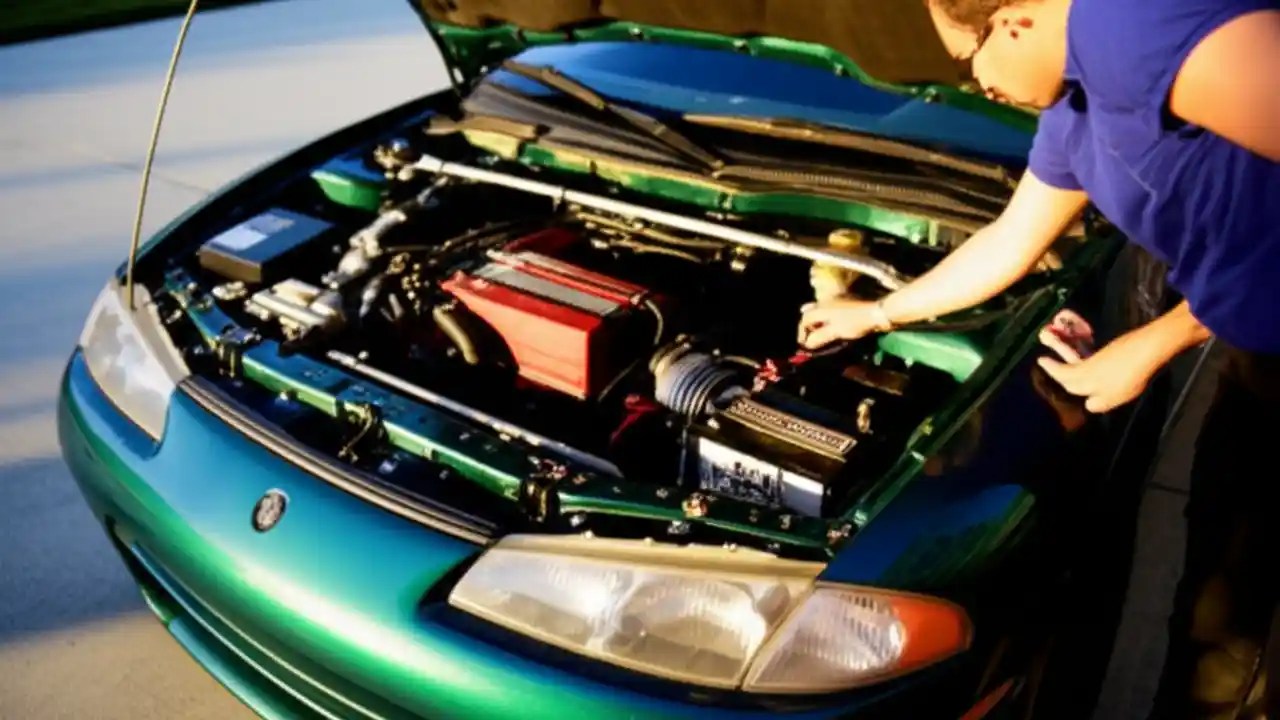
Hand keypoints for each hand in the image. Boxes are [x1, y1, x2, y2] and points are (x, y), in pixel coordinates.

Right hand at [797, 297, 883, 348]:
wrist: (876, 313)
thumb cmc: (854, 322)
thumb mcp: (835, 332)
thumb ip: (819, 338)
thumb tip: (807, 344)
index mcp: (821, 308)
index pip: (805, 319)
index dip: (802, 333)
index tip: (805, 345)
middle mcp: (826, 302)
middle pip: (810, 313)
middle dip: (808, 326)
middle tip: (810, 339)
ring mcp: (836, 301)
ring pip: (820, 311)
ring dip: (817, 323)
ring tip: (819, 334)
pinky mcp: (845, 303)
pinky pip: (829, 311)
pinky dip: (826, 319)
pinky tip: (831, 327)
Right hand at [1037, 326, 1167, 413]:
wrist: (1143, 350)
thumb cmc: (1126, 378)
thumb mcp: (1113, 398)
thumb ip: (1098, 403)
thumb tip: (1089, 405)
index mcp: (1083, 380)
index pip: (1066, 382)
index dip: (1055, 377)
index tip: (1042, 368)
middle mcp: (1086, 367)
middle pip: (1067, 370)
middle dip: (1054, 368)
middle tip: (1043, 361)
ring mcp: (1098, 358)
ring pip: (1078, 363)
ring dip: (1066, 360)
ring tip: (1060, 361)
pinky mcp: (1110, 351)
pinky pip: (1092, 359)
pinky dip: (1085, 362)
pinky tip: (1092, 364)